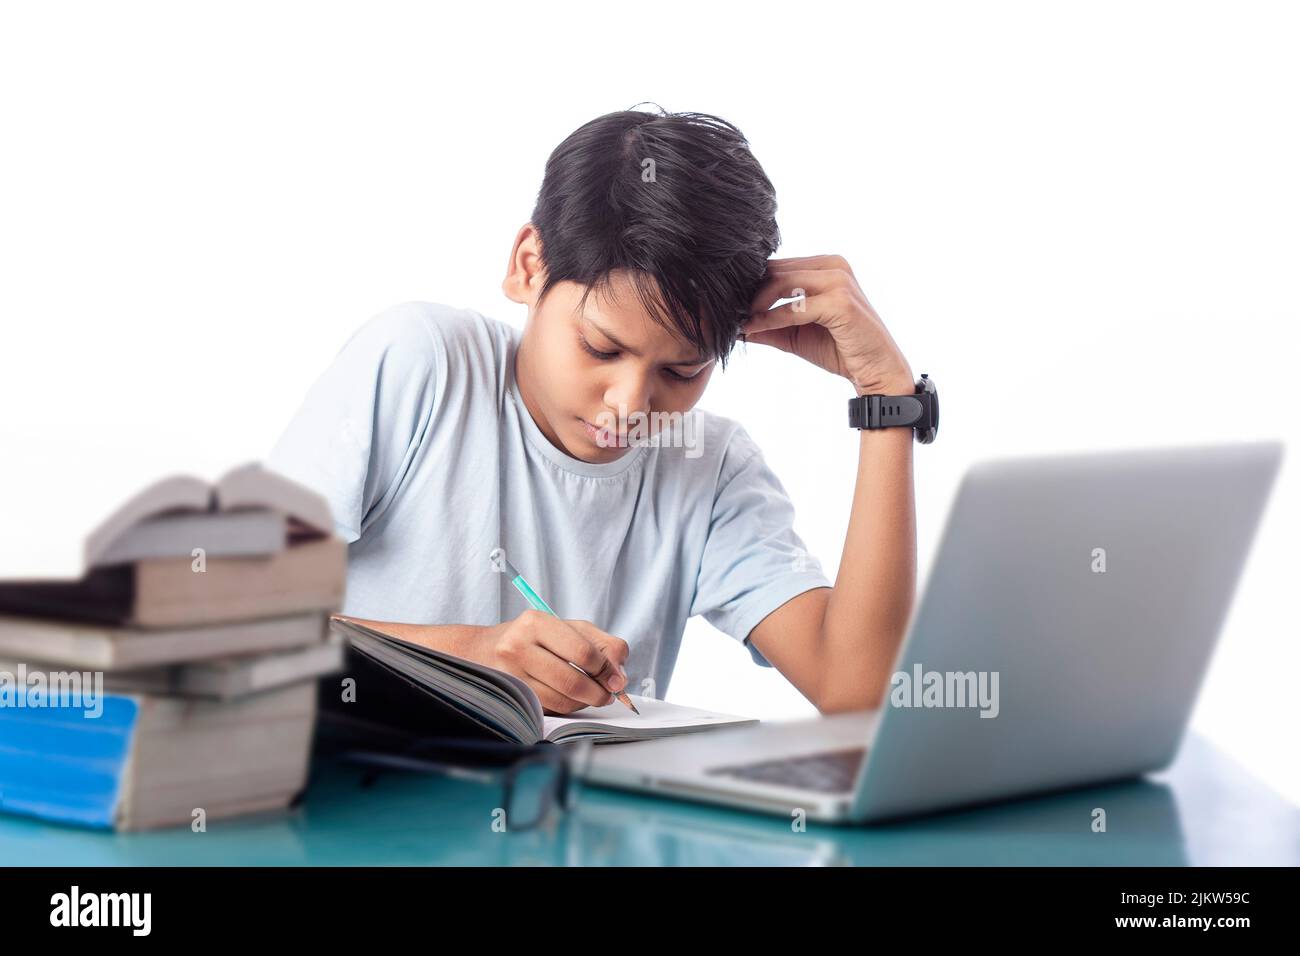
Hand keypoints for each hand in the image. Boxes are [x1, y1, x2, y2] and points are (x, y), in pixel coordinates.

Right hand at [472, 610, 629, 714]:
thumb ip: (603, 645)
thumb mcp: (570, 628)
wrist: (484, 651)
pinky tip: (570, 698)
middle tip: (608, 695)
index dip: (606, 670)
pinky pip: (550, 710)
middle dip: (599, 693)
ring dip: (584, 703)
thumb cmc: (535, 638)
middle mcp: (517, 647)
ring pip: (562, 700)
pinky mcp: (511, 697)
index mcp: (536, 623)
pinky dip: (568, 707)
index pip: (582, 652)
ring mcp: (510, 675)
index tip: (617, 680)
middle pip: (572, 681)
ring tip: (590, 695)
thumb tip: (620, 675)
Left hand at [742, 255, 913, 394]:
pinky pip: (794, 307)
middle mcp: (833, 265)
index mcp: (825, 265)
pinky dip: (769, 318)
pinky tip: (754, 328)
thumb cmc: (840, 350)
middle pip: (775, 269)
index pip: (777, 266)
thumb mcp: (794, 334)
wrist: (876, 370)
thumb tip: (733, 323)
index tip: (730, 306)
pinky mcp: (840, 302)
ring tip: (741, 322)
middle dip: (749, 292)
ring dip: (756, 304)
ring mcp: (839, 280)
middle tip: (729, 313)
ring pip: (781, 282)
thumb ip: (766, 325)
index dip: (750, 285)